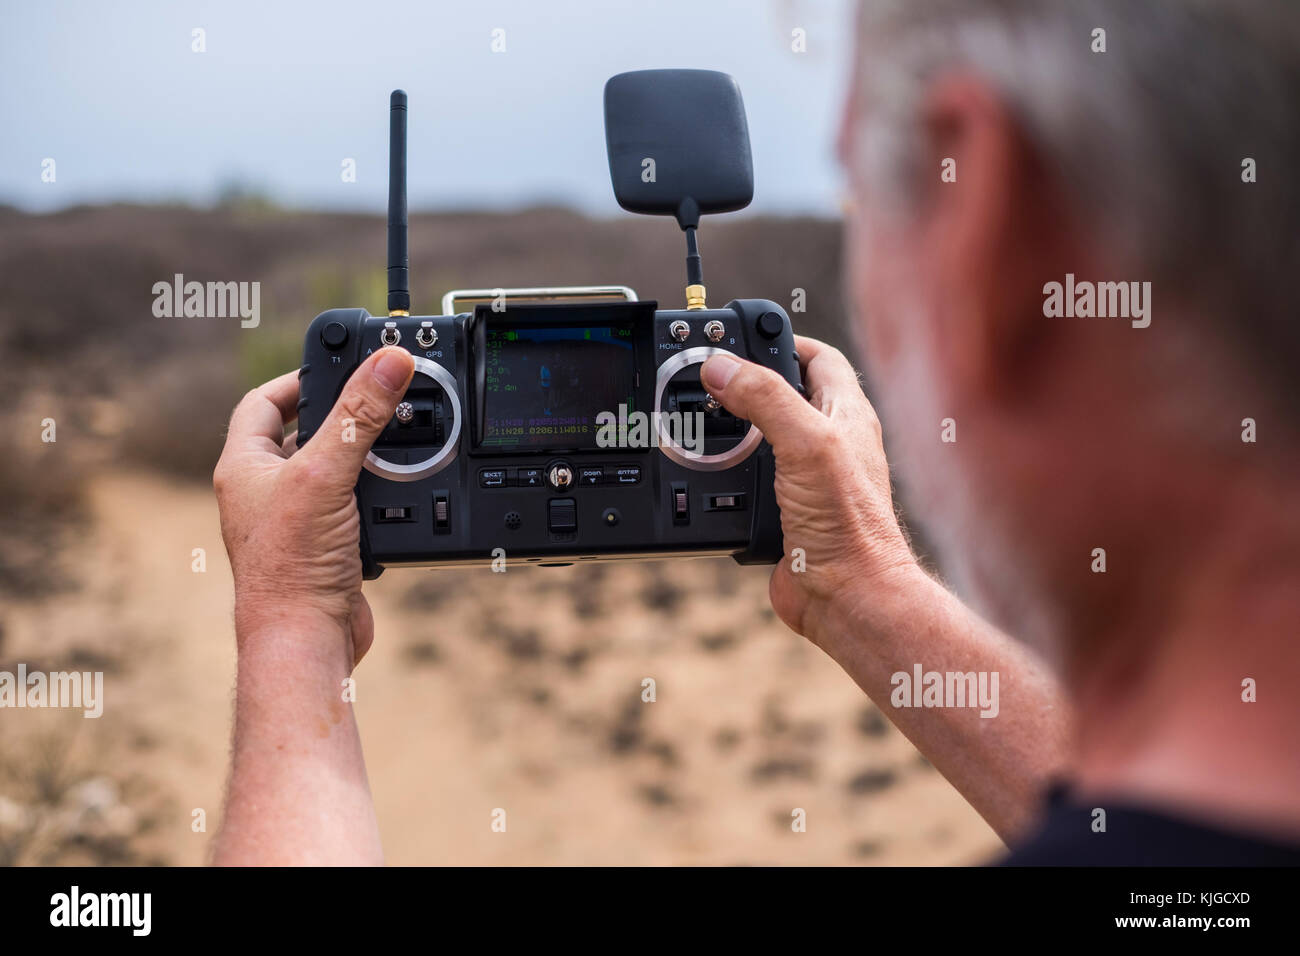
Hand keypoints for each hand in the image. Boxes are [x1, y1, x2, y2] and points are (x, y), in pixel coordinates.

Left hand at [213, 346, 414, 665]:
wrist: (306, 639)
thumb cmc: (292, 565)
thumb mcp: (328, 473)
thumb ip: (359, 415)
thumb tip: (389, 362)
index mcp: (243, 467)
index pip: (264, 402)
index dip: (298, 378)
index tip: (336, 365)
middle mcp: (263, 494)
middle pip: (300, 435)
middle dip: (338, 417)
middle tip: (372, 400)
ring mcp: (293, 523)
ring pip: (329, 473)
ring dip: (361, 457)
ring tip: (391, 441)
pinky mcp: (323, 549)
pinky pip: (350, 508)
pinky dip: (375, 496)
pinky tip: (397, 494)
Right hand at [700, 336, 917, 641]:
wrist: (846, 599)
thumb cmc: (848, 525)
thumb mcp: (806, 443)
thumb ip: (765, 399)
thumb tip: (722, 366)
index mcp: (846, 415)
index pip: (817, 357)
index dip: (782, 340)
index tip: (742, 336)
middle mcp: (829, 445)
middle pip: (784, 396)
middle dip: (747, 384)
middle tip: (709, 376)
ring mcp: (806, 482)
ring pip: (762, 442)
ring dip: (731, 432)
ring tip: (699, 419)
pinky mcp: (784, 516)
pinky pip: (749, 485)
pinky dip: (725, 478)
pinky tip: (705, 475)